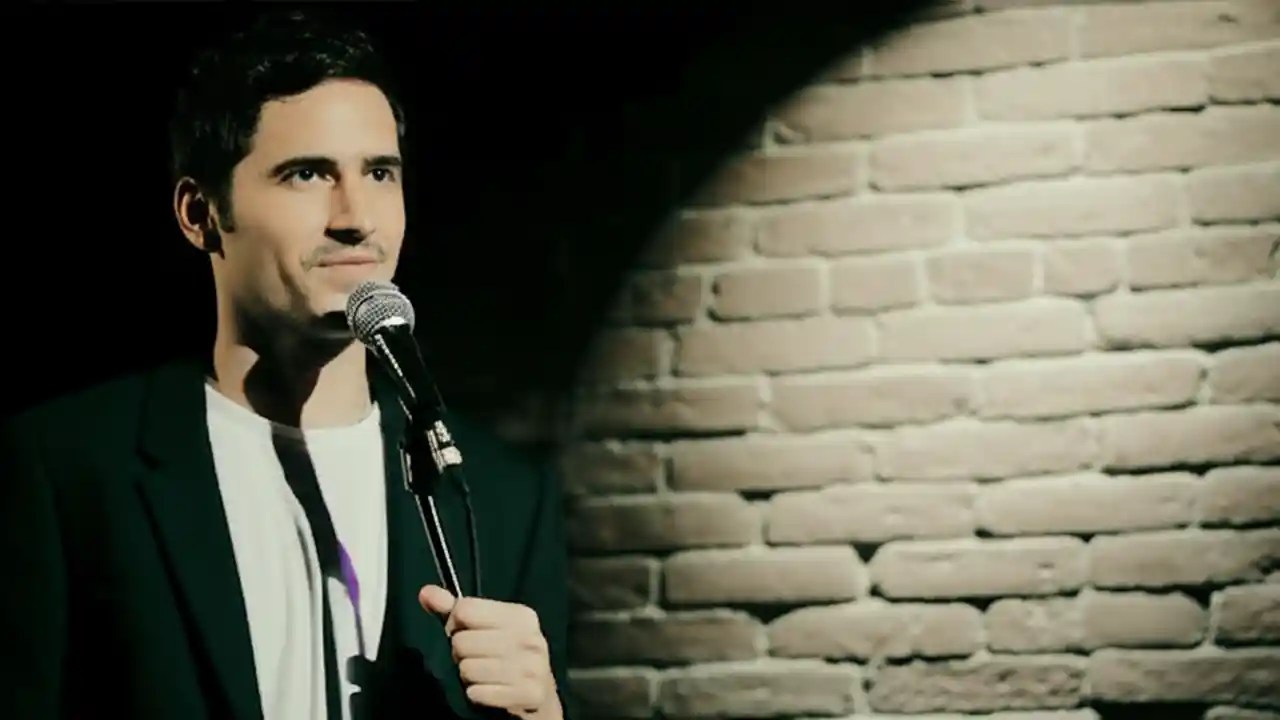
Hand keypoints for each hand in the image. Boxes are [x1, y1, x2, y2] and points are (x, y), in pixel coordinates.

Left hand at [419, 585, 562, 719]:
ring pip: (467, 668)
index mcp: (520, 615)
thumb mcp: (486, 628)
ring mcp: (531, 667)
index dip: (456, 624)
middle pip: (462, 641)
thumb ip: (455, 610)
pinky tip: (490, 691)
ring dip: (468, 677)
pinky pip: (477, 693)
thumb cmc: (507, 657)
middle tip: (477, 659)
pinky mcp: (528, 693)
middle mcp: (529, 638)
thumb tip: (426, 592)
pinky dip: (476, 694)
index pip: (465, 610)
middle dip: (461, 654)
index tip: (467, 633)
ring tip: (484, 675)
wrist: (540, 696)